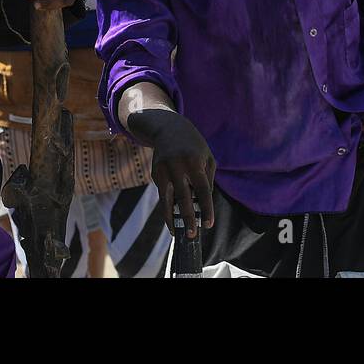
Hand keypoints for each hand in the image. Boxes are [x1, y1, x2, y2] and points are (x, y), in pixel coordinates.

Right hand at [129, 108, 216, 237]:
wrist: (168, 128)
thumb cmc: (194, 146)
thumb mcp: (207, 157)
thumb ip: (207, 179)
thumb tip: (202, 204)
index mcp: (194, 162)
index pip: (202, 189)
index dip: (206, 208)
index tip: (208, 224)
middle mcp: (177, 166)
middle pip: (183, 196)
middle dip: (187, 217)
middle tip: (192, 235)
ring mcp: (163, 169)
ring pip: (166, 198)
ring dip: (171, 217)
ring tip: (176, 233)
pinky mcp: (155, 173)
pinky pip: (163, 193)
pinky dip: (167, 206)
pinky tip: (172, 217)